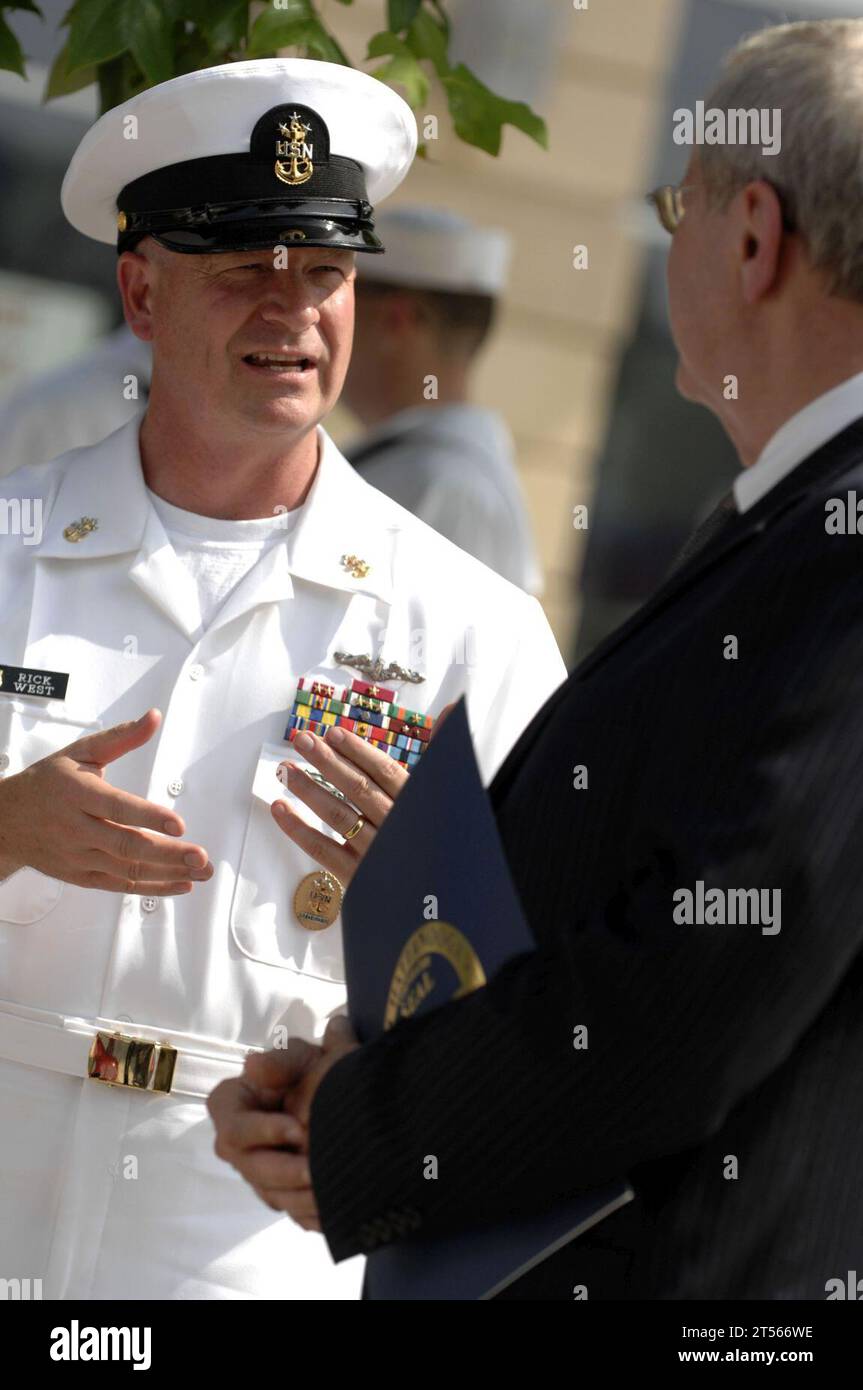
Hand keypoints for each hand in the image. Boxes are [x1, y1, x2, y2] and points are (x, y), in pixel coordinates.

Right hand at [0, 709, 212, 894]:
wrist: (6, 821)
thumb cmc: (48, 782)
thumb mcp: (80, 752)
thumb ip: (121, 737)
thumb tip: (154, 718)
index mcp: (77, 794)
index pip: (116, 807)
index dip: (148, 817)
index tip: (179, 824)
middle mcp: (77, 829)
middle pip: (126, 845)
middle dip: (168, 853)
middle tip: (201, 857)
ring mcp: (79, 856)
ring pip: (127, 869)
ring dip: (168, 873)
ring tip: (201, 872)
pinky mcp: (82, 876)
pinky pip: (121, 885)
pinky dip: (153, 888)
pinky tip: (180, 884)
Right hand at [208, 1016, 359, 1227]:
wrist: (338, 1094)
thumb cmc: (308, 1069)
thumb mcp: (297, 1056)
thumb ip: (279, 1061)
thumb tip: (253, 1064)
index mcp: (230, 1107)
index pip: (235, 1130)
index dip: (263, 1132)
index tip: (298, 1129)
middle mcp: (237, 1146)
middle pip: (253, 1169)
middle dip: (286, 1171)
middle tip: (317, 1170)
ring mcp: (258, 1174)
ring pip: (274, 1197)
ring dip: (302, 1197)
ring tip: (331, 1191)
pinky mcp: (282, 1195)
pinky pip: (294, 1213)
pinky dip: (315, 1212)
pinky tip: (336, 1205)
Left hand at [271, 704, 453, 885]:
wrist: (445, 909)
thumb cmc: (446, 845)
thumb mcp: (450, 798)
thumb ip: (443, 754)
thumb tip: (454, 708)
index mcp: (418, 805)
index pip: (385, 771)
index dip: (358, 751)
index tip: (334, 733)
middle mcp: (397, 826)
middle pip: (357, 789)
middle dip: (327, 762)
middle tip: (301, 740)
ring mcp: (377, 854)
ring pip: (338, 816)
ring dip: (308, 790)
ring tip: (285, 770)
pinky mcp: (359, 879)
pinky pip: (324, 852)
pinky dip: (299, 831)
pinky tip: (280, 811)